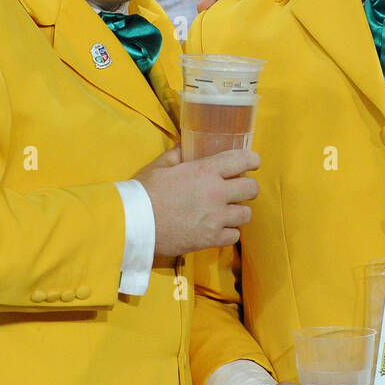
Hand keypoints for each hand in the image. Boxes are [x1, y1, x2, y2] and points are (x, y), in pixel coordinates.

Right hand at [133, 147, 260, 255]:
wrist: (132, 223)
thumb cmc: (143, 192)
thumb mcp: (160, 166)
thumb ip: (178, 154)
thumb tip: (186, 146)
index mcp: (205, 170)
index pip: (243, 160)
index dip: (253, 160)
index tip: (253, 163)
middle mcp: (216, 193)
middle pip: (252, 189)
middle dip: (248, 187)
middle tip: (238, 190)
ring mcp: (216, 218)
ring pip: (246, 214)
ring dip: (239, 212)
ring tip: (228, 212)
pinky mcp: (211, 239)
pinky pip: (234, 236)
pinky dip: (228, 233)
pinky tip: (218, 229)